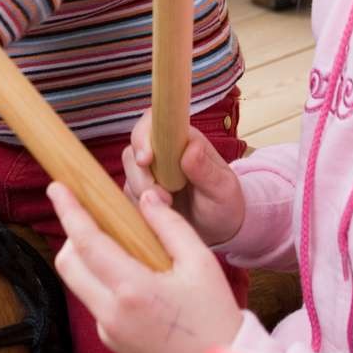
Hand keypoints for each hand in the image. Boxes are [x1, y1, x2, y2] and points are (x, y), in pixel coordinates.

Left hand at [49, 181, 241, 352]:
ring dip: (88, 260)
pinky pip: (96, 305)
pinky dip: (103, 284)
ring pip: (79, 285)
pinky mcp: (113, 345)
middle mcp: (111, 314)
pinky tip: (134, 281)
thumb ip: (169, 225)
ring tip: (122, 248)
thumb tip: (145, 199)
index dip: (68, 211)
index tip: (57, 188)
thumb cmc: (215, 317)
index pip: (87, 243)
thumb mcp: (200, 262)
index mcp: (132, 291)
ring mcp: (109, 333)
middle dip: (72, 236)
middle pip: (68, 266)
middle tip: (94, 219)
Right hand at [122, 110, 245, 249]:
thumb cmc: (224, 203)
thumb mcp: (222, 189)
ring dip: (143, 194)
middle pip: (133, 151)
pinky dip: (140, 207)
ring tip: (169, 206)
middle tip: (165, 198)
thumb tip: (190, 148)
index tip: (145, 160)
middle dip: (142, 177)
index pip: (154, 121)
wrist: (220, 230)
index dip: (143, 135)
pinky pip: (128, 196)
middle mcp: (161, 152)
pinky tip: (160, 214)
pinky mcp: (141, 193)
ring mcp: (149, 173)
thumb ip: (206, 170)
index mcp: (182, 140)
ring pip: (128, 175)